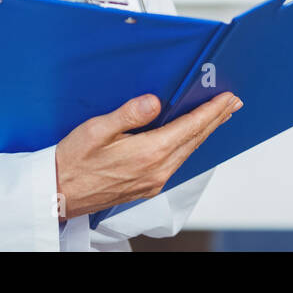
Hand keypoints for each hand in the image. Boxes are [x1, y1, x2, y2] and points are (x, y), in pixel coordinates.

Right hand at [54, 91, 240, 219]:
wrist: (59, 194)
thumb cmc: (73, 161)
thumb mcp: (96, 130)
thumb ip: (128, 115)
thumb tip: (154, 101)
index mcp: (148, 153)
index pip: (190, 127)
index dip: (211, 111)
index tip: (227, 98)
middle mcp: (157, 170)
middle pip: (195, 139)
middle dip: (215, 119)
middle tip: (233, 103)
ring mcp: (153, 181)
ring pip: (188, 152)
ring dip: (204, 132)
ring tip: (217, 116)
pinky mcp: (146, 186)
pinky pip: (177, 162)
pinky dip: (189, 145)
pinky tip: (190, 138)